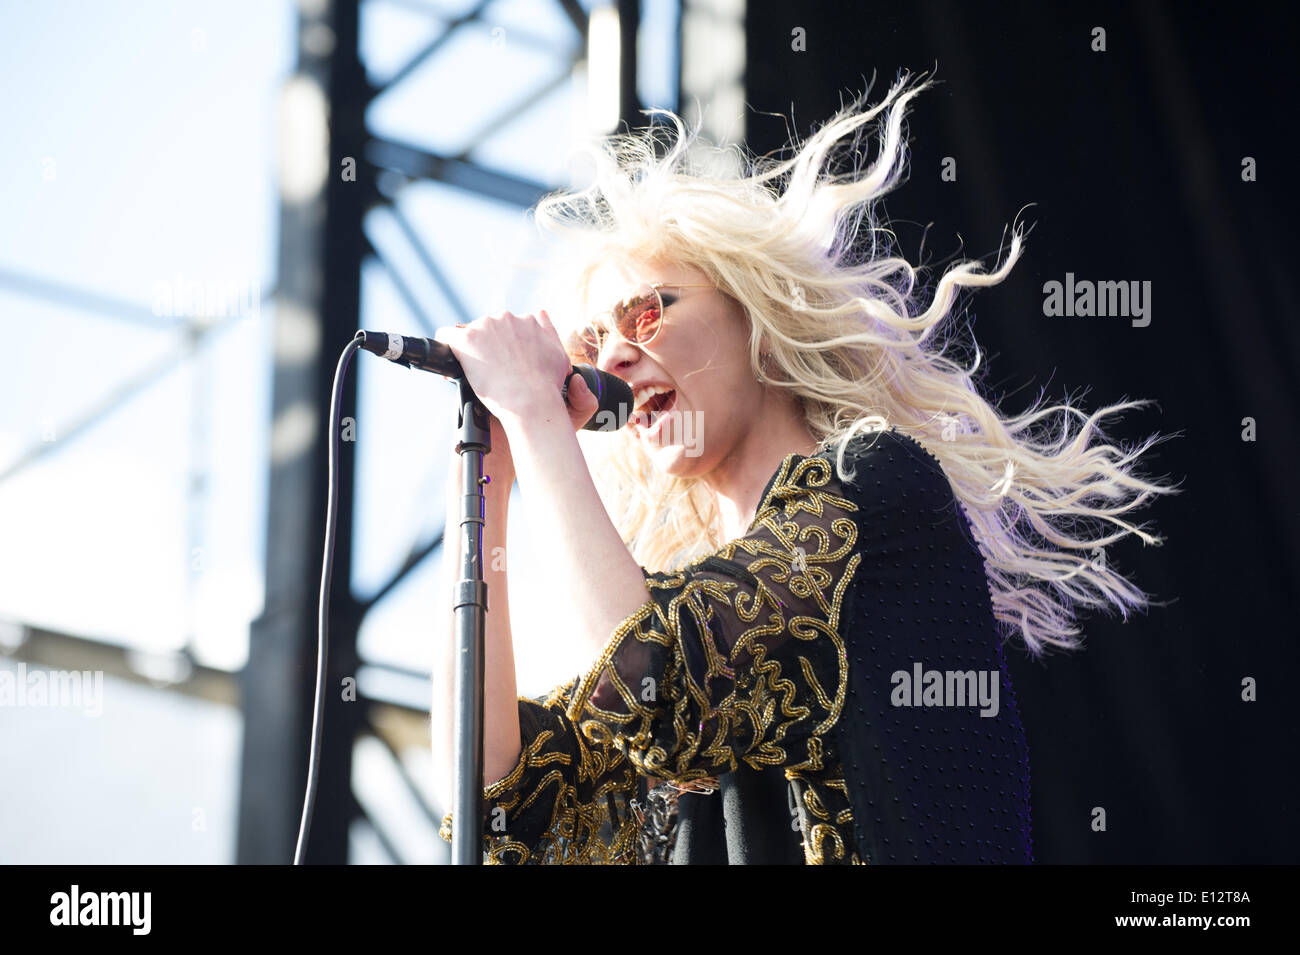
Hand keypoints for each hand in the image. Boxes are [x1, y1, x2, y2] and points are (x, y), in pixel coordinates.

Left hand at [432, 310, 598, 432]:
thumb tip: (541, 312)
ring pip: (468, 333)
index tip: (501, 361)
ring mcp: (485, 327)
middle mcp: (507, 318)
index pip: (507, 326)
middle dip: (486, 346)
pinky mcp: (466, 340)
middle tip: (489, 371)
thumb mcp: (559, 355)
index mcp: (527, 320)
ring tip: (474, 373)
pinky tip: (448, 361)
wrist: (532, 403)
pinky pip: (446, 335)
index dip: (502, 344)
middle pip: (487, 328)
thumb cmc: (547, 387)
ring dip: (469, 350)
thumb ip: (549, 332)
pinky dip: (445, 346)